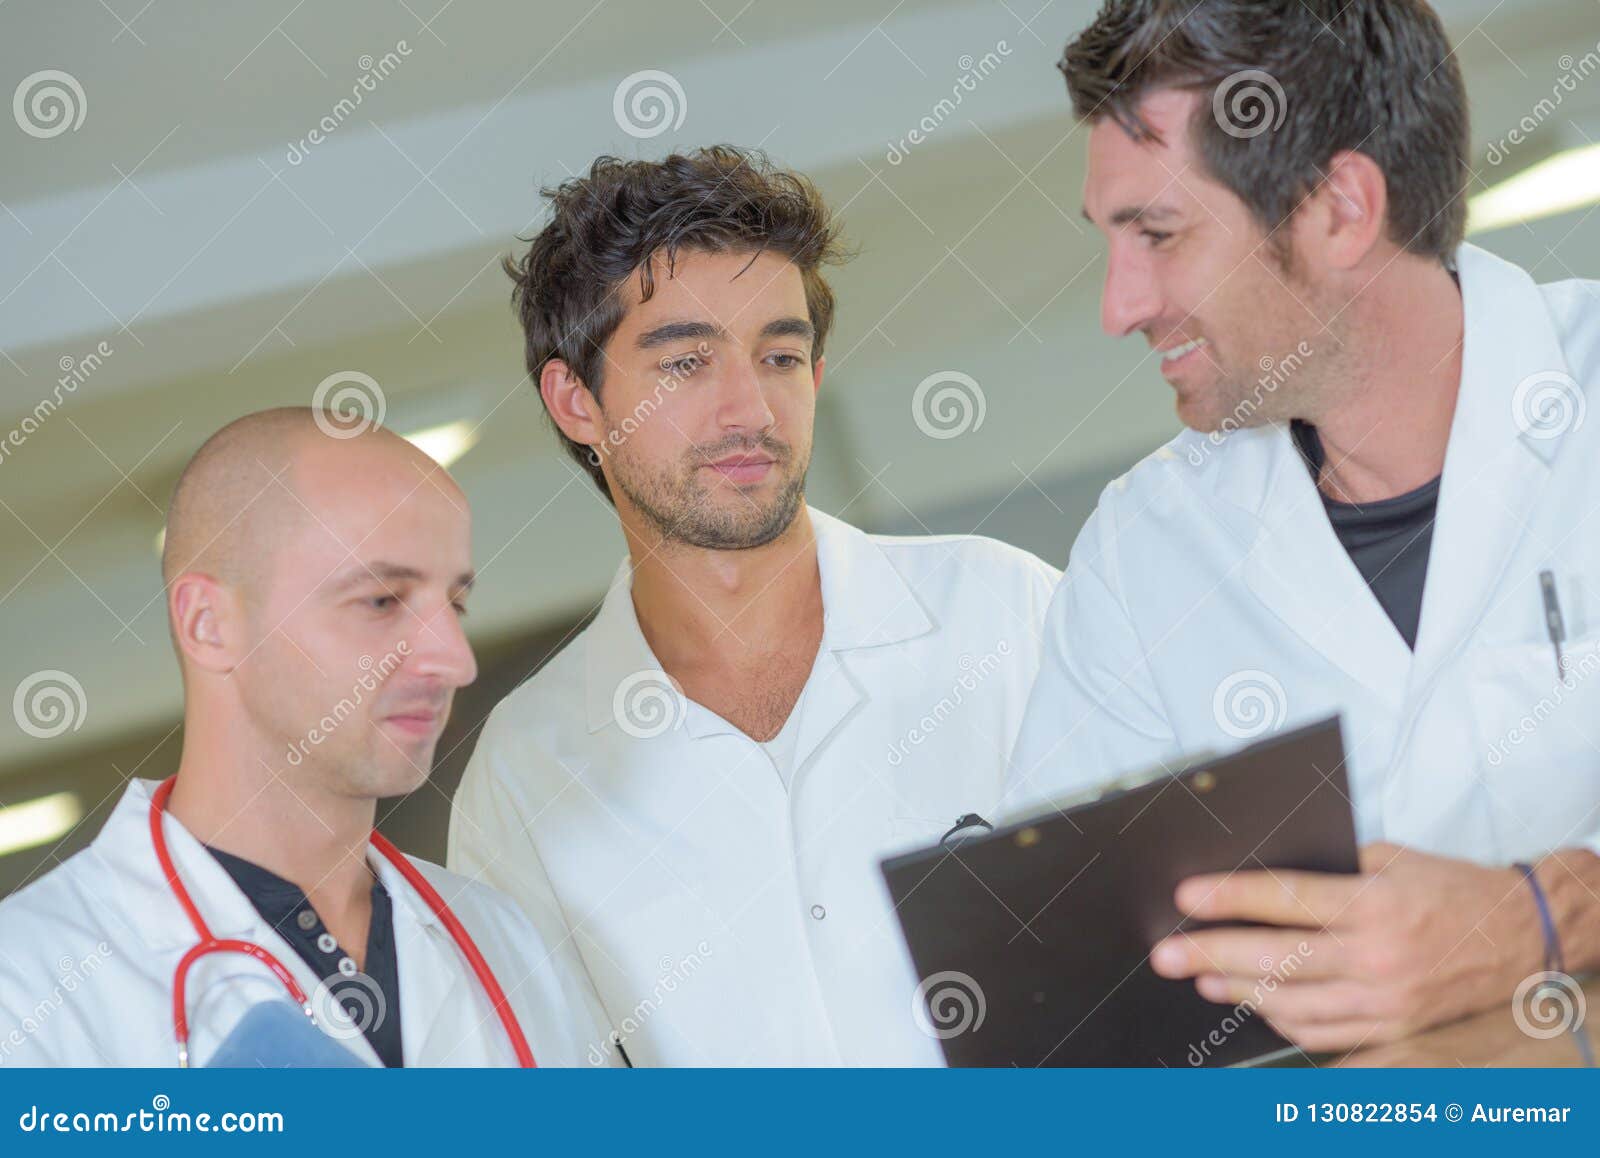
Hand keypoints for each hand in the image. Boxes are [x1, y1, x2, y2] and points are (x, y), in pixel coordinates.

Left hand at [1148, 843, 1543, 1052]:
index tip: (1187, 897)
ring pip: (1293, 1004)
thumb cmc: (1450, 889)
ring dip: (1239, 993)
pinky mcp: (1393, 1027)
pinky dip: (1282, 1019)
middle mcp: (1378, 956)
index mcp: (1374, 904)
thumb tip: (1260, 875)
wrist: (1520, 934)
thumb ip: (1330, 868)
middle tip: (1168, 954)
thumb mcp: (1390, 859)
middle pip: (1276, 959)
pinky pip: (1324, 1032)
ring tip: (1201, 978)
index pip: (1286, 900)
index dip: (1230, 899)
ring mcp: (1385, 1000)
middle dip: (1211, 955)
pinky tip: (1255, 1003)